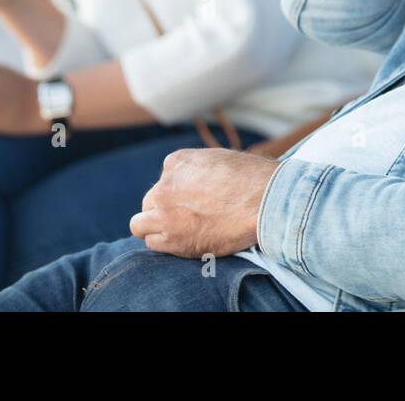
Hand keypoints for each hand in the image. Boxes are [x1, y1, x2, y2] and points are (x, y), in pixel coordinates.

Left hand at [129, 148, 280, 257]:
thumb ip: (195, 169)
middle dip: (163, 209)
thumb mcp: (217, 159)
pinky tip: (184, 241)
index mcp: (175, 162)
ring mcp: (165, 213)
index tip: (195, 200)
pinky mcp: (173, 239)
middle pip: (150, 202)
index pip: (164, 180)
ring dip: (155, 228)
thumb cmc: (250, 179)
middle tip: (186, 218)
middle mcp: (165, 186)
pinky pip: (152, 243)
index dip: (178, 192)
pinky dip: (165, 244)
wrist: (264, 201)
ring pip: (140, 224)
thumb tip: (190, 183)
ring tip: (178, 232)